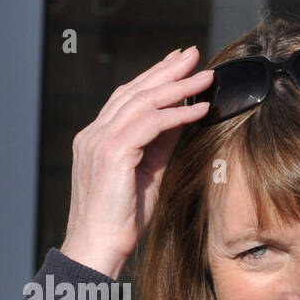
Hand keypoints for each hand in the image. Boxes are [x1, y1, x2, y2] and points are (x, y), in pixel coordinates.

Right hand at [60, 45, 212, 278]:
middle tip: (193, 53)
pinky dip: (176, 114)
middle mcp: (94, 134)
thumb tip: (183, 120)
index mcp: (98, 138)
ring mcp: (99, 141)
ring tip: (204, 76)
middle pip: (134, 91)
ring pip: (142, 102)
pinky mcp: (111, 154)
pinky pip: (149, 125)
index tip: (179, 64)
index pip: (127, 98)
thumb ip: (160, 147)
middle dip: (166, 70)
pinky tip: (198, 108)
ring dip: (177, 86)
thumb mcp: (147, 176)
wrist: (98, 247)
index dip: (154, 78)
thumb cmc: (122, 220)